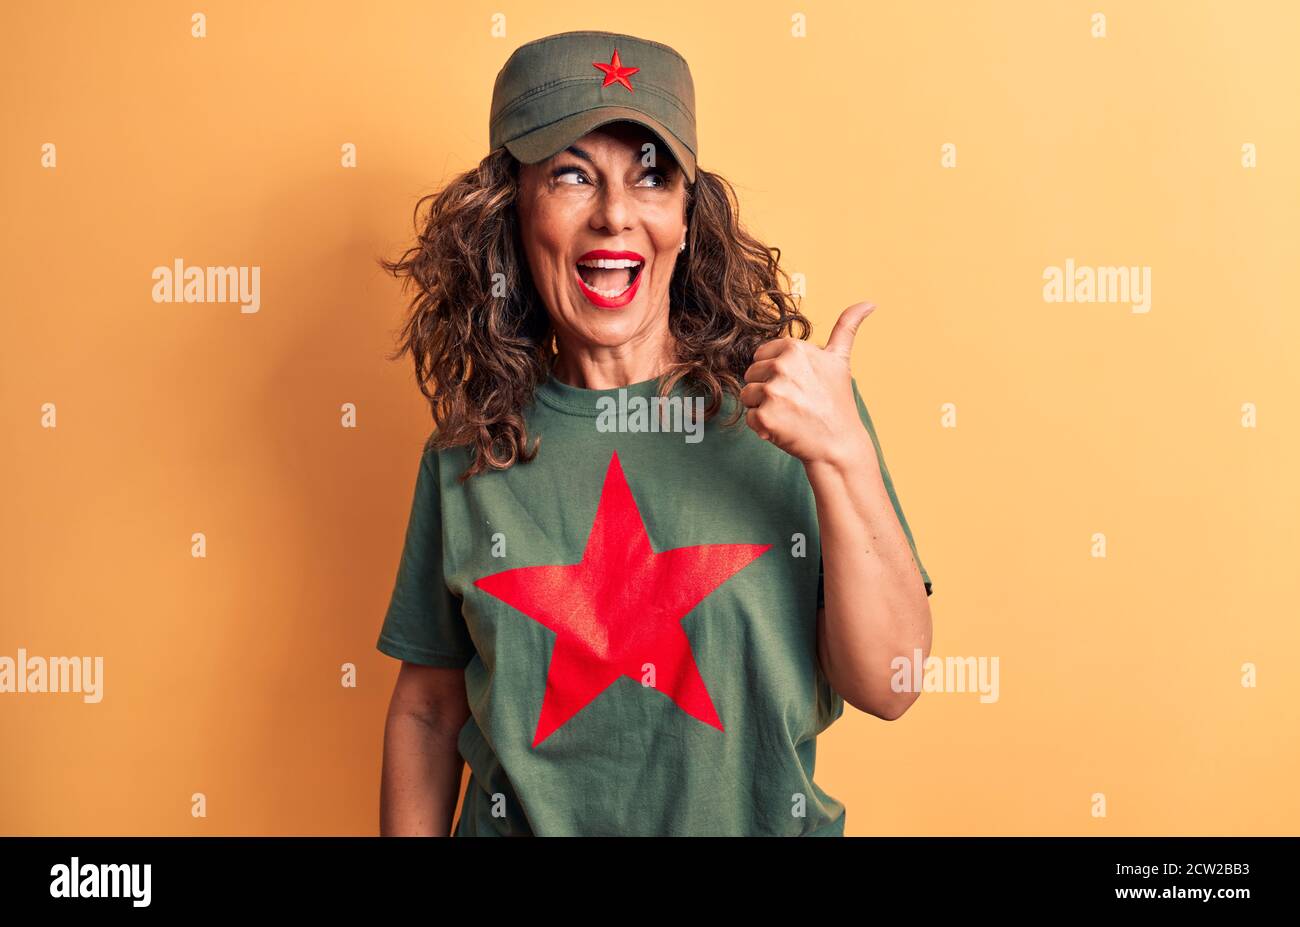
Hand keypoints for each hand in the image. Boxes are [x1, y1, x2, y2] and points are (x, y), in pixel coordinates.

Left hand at [739, 301, 875, 466]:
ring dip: (763, 408)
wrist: (838, 444)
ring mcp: (772, 392)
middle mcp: (781, 367)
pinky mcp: (764, 417)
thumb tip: (870, 302)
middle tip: (795, 402)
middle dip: (768, 389)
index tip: (797, 384)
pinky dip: (763, 427)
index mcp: (793, 348)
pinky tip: (784, 428)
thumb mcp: (840, 360)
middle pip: (751, 375)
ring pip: (747, 396)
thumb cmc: (836, 402)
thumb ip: (846, 327)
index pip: (760, 356)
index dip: (775, 372)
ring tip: (789, 414)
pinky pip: (749, 418)